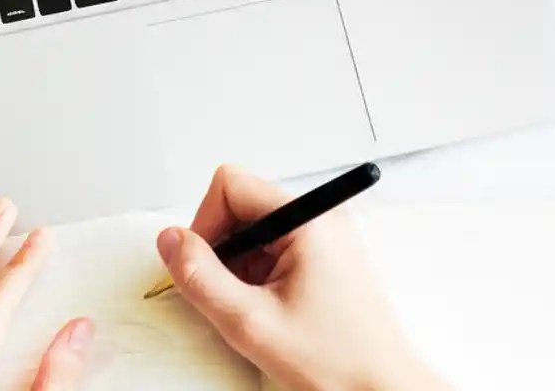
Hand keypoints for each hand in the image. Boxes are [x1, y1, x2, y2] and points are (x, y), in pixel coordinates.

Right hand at [156, 166, 447, 390]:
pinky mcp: (326, 257)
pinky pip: (275, 250)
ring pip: (255, 231)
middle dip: (222, 250)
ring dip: (240, 268)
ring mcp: (326, 237)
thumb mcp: (251, 322)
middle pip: (242, 205)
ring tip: (255, 310)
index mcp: (308, 219)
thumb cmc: (337, 360)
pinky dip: (258, 277)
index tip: (202, 267)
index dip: (204, 224)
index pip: (230, 185)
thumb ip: (201, 277)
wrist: (384, 390)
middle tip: (227, 296)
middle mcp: (321, 218)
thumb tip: (170, 241)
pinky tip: (269, 311)